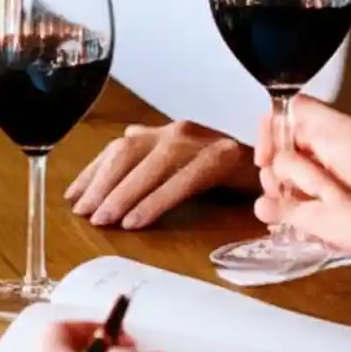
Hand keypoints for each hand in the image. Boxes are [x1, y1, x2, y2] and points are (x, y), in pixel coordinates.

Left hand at [66, 121, 255, 228]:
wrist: (277, 172)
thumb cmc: (223, 176)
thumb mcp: (179, 170)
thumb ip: (146, 167)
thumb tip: (108, 173)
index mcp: (164, 134)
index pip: (118, 150)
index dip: (93, 173)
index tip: (73, 198)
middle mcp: (178, 131)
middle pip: (129, 154)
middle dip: (103, 185)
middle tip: (87, 214)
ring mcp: (201, 141)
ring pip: (152, 165)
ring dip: (125, 195)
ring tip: (107, 220)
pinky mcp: (223, 157)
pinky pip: (183, 180)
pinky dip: (157, 201)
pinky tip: (139, 220)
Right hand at [254, 96, 350, 271]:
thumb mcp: (325, 210)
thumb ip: (288, 203)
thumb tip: (264, 202)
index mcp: (336, 132)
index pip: (289, 109)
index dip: (270, 133)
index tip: (265, 164)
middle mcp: (341, 141)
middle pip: (290, 139)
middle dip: (278, 172)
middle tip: (282, 199)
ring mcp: (348, 162)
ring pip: (301, 165)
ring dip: (291, 192)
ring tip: (299, 219)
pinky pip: (317, 184)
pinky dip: (309, 202)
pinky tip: (311, 227)